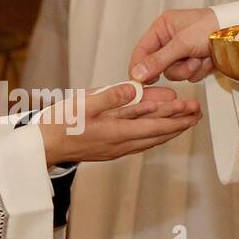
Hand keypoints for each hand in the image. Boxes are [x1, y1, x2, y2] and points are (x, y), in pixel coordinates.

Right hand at [38, 82, 200, 165]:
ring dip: (168, 132)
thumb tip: (135, 88)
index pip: (155, 125)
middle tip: (196, 116)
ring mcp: (115, 149)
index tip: (193, 109)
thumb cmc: (59, 124)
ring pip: (149, 141)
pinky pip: (138, 144)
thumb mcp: (83, 104)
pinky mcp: (108, 151)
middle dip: (179, 125)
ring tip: (182, 124)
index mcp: (117, 131)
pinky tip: (153, 135)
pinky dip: (151, 137)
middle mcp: (120, 144)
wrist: (42, 147)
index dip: (176, 117)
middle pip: (157, 135)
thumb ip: (111, 95)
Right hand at [128, 8, 219, 84]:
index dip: (139, 67)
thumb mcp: (182, 43)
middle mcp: (171, 39)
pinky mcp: (195, 60)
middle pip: (159, 66)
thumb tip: (138, 73)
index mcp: (163, 27)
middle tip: (188, 61)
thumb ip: (158, 60)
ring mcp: (183, 51)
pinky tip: (208, 59)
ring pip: (175, 73)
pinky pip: (189, 75)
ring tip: (201, 57)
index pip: (142, 50)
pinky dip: (200, 70)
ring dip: (190, 69)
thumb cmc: (214, 26)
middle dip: (176, 67)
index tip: (138, 82)